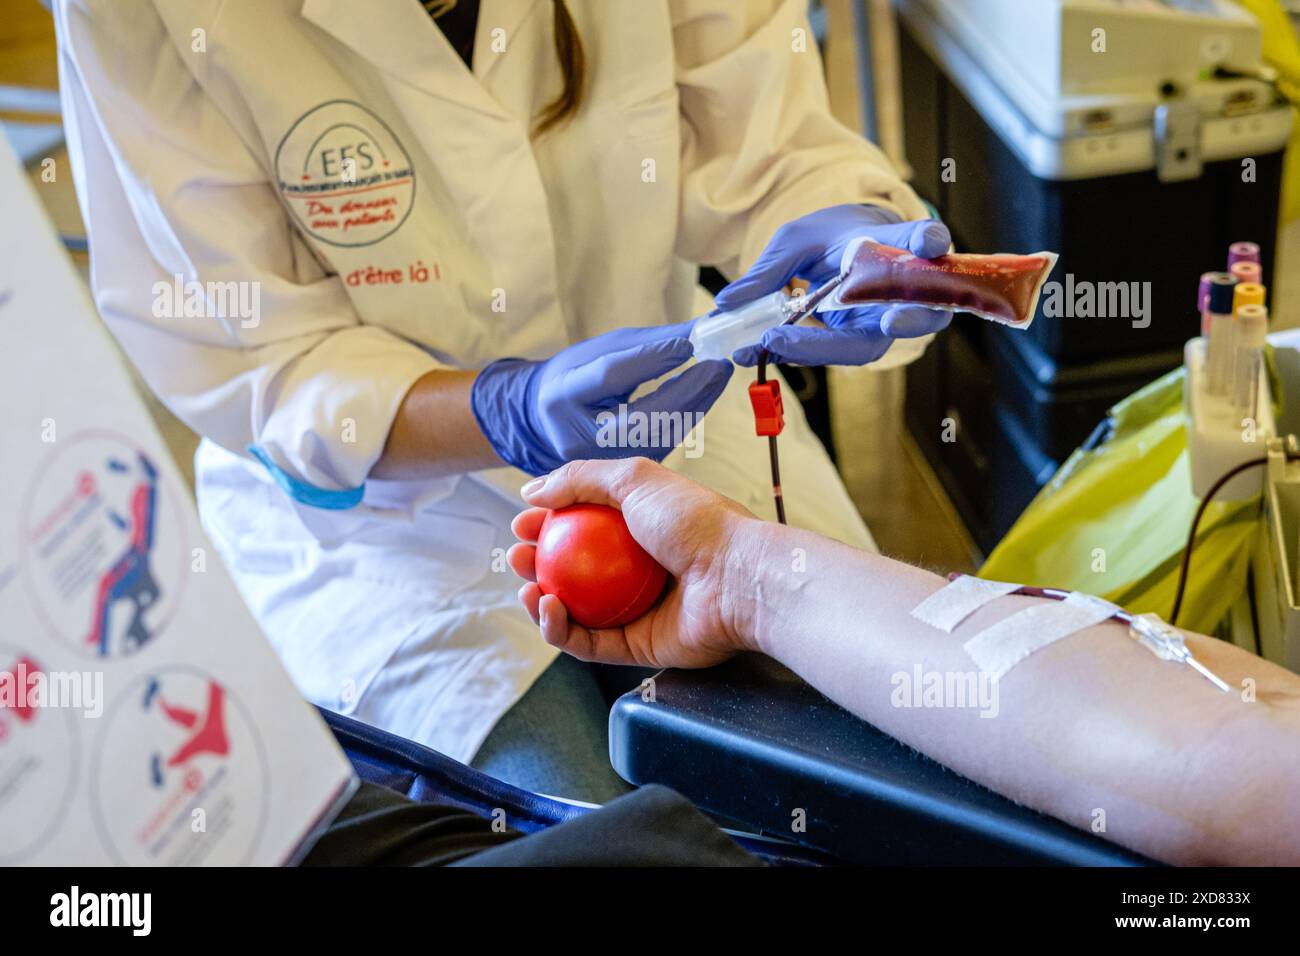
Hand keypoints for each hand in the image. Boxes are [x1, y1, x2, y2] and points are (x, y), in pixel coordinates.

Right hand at [471, 323, 732, 475]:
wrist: (548, 424)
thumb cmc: (574, 379)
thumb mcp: (595, 353)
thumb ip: (643, 345)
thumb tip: (695, 329)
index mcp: (563, 398)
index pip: (612, 377)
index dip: (652, 359)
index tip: (690, 341)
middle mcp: (580, 436)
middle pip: (642, 415)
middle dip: (686, 388)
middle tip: (718, 362)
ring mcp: (602, 461)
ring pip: (659, 433)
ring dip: (695, 402)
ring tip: (719, 373)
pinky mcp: (622, 473)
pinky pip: (663, 442)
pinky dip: (687, 416)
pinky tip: (705, 394)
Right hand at [508, 458, 762, 667]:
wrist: (740, 578)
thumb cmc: (697, 523)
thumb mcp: (635, 479)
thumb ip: (580, 479)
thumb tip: (531, 490)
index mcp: (640, 528)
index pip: (581, 527)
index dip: (547, 525)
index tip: (522, 522)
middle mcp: (636, 570)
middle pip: (572, 571)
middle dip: (536, 565)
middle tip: (517, 556)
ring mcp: (636, 610)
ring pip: (574, 611)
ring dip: (540, 599)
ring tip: (527, 585)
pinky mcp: (638, 645)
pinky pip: (588, 642)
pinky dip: (560, 629)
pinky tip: (546, 608)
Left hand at [716, 204, 953, 366]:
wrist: (845, 253)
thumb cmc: (833, 238)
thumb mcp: (798, 239)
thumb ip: (772, 267)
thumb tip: (726, 303)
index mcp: (896, 244)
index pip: (920, 240)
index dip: (929, 241)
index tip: (931, 242)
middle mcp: (904, 289)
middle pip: (914, 312)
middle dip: (892, 321)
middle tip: (860, 320)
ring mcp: (886, 322)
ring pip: (872, 344)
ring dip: (821, 348)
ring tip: (772, 343)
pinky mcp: (863, 341)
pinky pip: (835, 353)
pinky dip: (798, 352)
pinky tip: (759, 349)